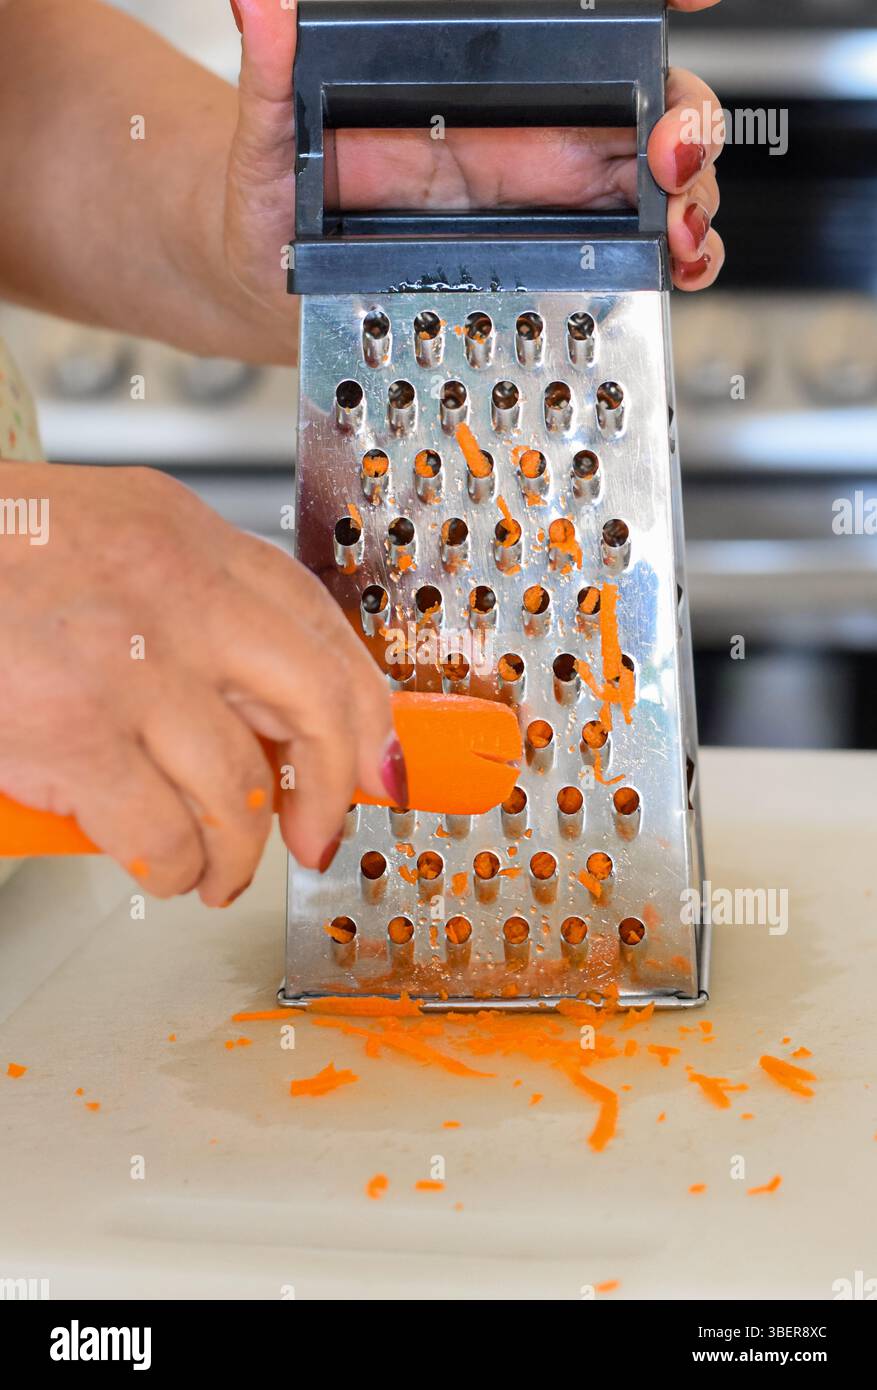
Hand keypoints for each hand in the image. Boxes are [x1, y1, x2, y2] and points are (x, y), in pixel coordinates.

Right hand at [0, 463, 398, 901]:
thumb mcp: (115, 543)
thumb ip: (197, 606)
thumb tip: (274, 709)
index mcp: (189, 538)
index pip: (321, 627)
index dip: (366, 711)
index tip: (379, 763)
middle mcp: (172, 592)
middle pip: (315, 706)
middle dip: (332, 791)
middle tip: (317, 836)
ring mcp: (123, 663)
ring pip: (239, 791)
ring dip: (237, 855)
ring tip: (212, 871)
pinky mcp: (69, 732)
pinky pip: (164, 834)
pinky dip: (173, 869)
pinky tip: (161, 870)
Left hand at [224, 0, 723, 312]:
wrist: (273, 289)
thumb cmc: (279, 203)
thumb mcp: (270, 140)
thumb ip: (272, 78)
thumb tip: (259, 3)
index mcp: (479, 84)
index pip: (578, 27)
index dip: (650, 0)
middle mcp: (530, 133)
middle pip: (647, 105)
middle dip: (685, 123)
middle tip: (670, 155)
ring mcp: (549, 201)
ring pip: (659, 183)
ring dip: (693, 202)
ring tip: (681, 234)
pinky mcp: (554, 263)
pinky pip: (636, 259)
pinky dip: (677, 264)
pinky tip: (680, 271)